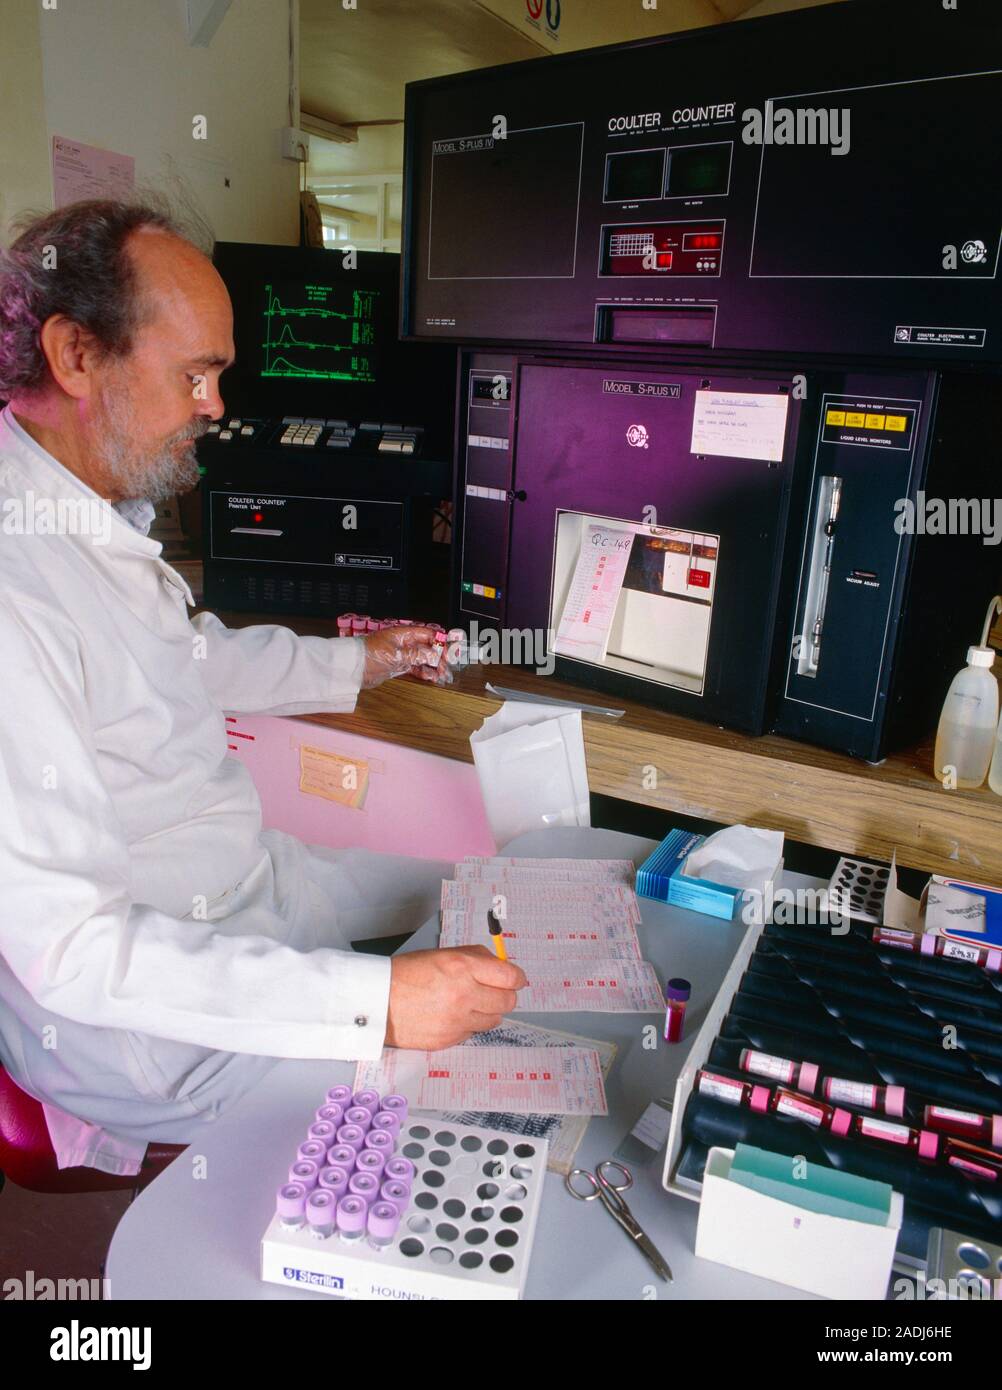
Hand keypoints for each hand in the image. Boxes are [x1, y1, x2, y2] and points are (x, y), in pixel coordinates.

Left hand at [360, 625, 452, 687]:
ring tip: (441, 676)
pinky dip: (423, 672)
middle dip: (438, 657)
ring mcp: (401, 655)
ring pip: (422, 659)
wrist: (352, 668)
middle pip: (427, 647)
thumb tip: (433, 655)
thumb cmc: (369, 655)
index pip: (427, 634)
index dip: (439, 642)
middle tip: (446, 668)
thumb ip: (416, 655)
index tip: (448, 653)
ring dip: (432, 667)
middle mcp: (404, 643)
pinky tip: (431, 678)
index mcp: (403, 634)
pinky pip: (415, 668)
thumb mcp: (395, 655)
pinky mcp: (397, 666)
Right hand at [384, 946, 526, 1049]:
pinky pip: (473, 1032)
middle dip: (504, 995)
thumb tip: (503, 967)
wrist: (377, 1001)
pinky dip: (468, 1024)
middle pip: (508, 1001)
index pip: (510, 977)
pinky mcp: (449, 1039)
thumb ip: (476, 958)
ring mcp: (457, 1020)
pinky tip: (451, 1015)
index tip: (515, 979)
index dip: (516, 978)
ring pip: (494, 1020)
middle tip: (492, 991)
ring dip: (486, 1011)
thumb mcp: (443, 954)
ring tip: (467, 1003)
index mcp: (462, 967)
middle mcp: (463, 994)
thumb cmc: (407, 975)